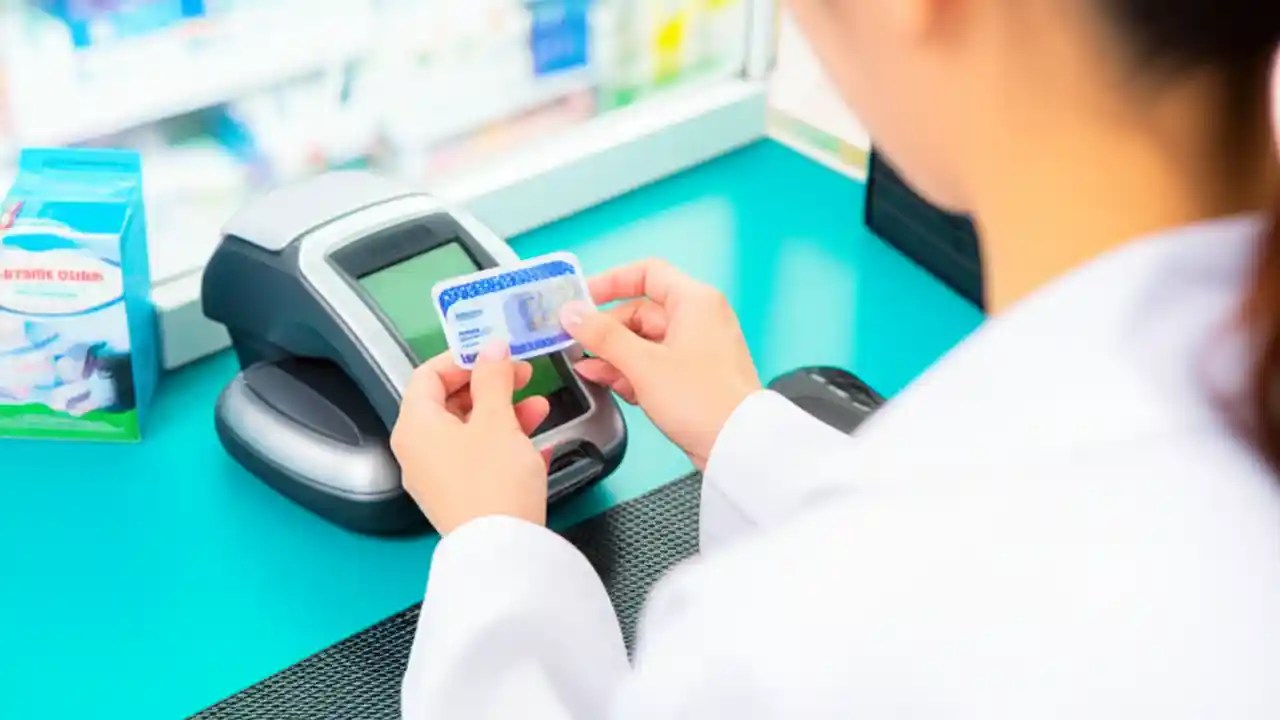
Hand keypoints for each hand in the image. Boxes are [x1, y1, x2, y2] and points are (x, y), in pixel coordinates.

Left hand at [391, 345, 552, 534]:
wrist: (503, 552)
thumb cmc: (493, 484)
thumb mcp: (496, 420)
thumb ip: (493, 377)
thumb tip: (491, 348)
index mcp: (415, 427)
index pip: (427, 375)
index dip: (462, 357)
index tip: (494, 351)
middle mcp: (418, 451)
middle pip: (449, 403)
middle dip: (490, 386)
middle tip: (522, 374)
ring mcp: (438, 477)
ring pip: (469, 431)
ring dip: (504, 413)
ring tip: (539, 407)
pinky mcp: (461, 497)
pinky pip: (480, 458)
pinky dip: (505, 444)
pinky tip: (538, 444)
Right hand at [561, 259, 761, 469]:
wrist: (737, 445)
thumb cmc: (701, 399)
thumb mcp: (643, 364)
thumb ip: (603, 336)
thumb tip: (572, 313)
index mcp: (694, 301)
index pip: (647, 273)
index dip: (610, 282)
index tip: (581, 299)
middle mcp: (697, 318)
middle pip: (640, 311)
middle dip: (606, 329)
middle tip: (574, 343)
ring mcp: (696, 348)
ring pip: (644, 340)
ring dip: (613, 353)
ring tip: (585, 367)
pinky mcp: (692, 375)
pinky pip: (654, 363)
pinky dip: (631, 370)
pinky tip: (606, 380)